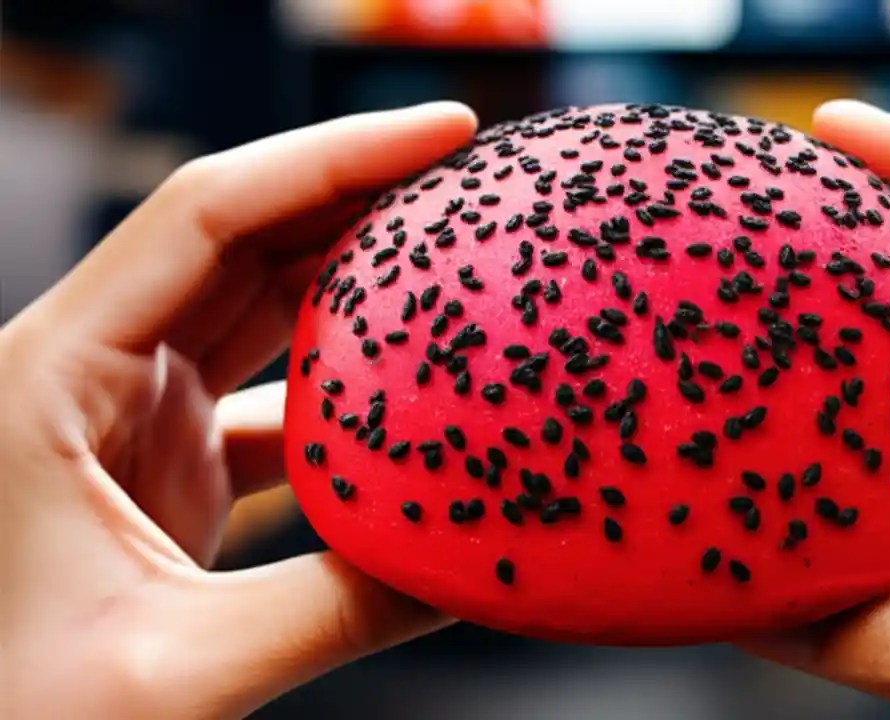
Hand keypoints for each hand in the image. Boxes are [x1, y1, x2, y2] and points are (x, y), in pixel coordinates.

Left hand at [3, 102, 476, 718]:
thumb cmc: (17, 719)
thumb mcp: (176, 670)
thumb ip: (333, 612)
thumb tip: (477, 563)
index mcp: (47, 377)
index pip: (204, 215)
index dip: (328, 156)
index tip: (442, 131)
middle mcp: (85, 370)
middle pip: (239, 235)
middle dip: (357, 191)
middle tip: (471, 174)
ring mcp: (131, 411)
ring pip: (259, 302)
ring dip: (355, 272)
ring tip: (456, 248)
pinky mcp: (171, 457)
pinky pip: (275, 390)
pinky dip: (346, 382)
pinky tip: (414, 391)